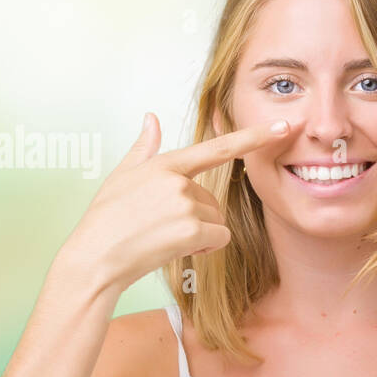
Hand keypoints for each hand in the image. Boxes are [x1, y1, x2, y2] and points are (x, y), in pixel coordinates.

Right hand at [60, 112, 295, 294]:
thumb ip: (144, 148)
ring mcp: (185, 205)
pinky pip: (219, 239)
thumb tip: (151, 118)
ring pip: (217, 221)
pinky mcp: (191, 230)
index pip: (217, 148)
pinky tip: (174, 249)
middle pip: (214, 201)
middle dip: (197, 218)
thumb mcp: (122, 176)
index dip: (253, 138)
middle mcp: (178, 181)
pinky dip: (205, 249)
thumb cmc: (105, 219)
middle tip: (162, 228)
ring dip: (200, 235)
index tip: (282, 129)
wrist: (94, 257)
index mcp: (165, 164)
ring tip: (163, 238)